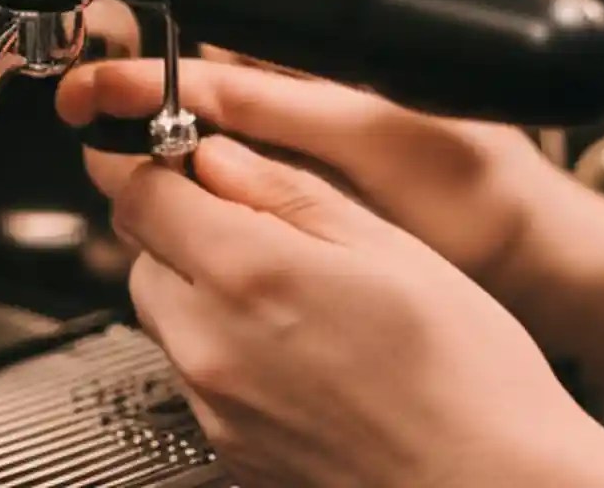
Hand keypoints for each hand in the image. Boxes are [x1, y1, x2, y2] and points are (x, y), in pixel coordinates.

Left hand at [108, 136, 603, 486]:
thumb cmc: (463, 376)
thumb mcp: (389, 248)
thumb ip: (288, 194)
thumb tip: (220, 158)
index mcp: (248, 274)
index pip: (140, 196)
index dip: (163, 169)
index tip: (195, 166)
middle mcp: (210, 344)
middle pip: (143, 259)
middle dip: (184, 232)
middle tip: (258, 232)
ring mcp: (213, 404)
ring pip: (165, 318)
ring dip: (201, 293)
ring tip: (290, 300)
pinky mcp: (226, 445)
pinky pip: (194, 376)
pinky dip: (223, 351)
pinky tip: (295, 354)